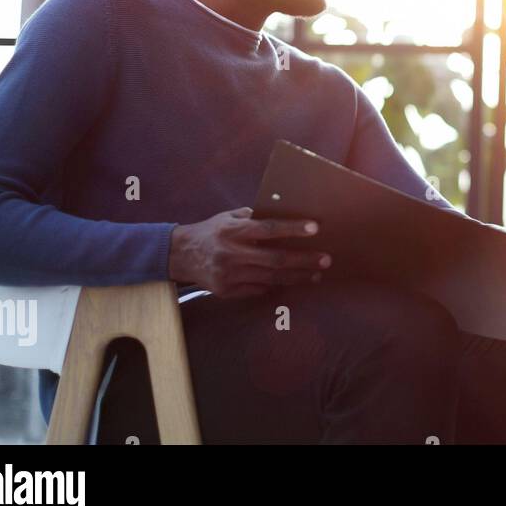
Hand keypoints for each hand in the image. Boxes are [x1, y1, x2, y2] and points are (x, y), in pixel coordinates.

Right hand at [168, 207, 330, 298]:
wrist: (179, 255)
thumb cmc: (211, 232)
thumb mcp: (229, 218)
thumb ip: (254, 217)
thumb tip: (286, 213)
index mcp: (233, 231)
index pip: (268, 229)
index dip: (292, 229)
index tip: (314, 228)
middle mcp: (231, 253)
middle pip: (275, 259)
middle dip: (304, 260)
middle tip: (326, 259)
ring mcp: (228, 275)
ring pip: (270, 279)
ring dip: (296, 277)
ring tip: (315, 274)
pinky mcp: (226, 292)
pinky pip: (258, 290)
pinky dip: (277, 286)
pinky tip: (293, 282)